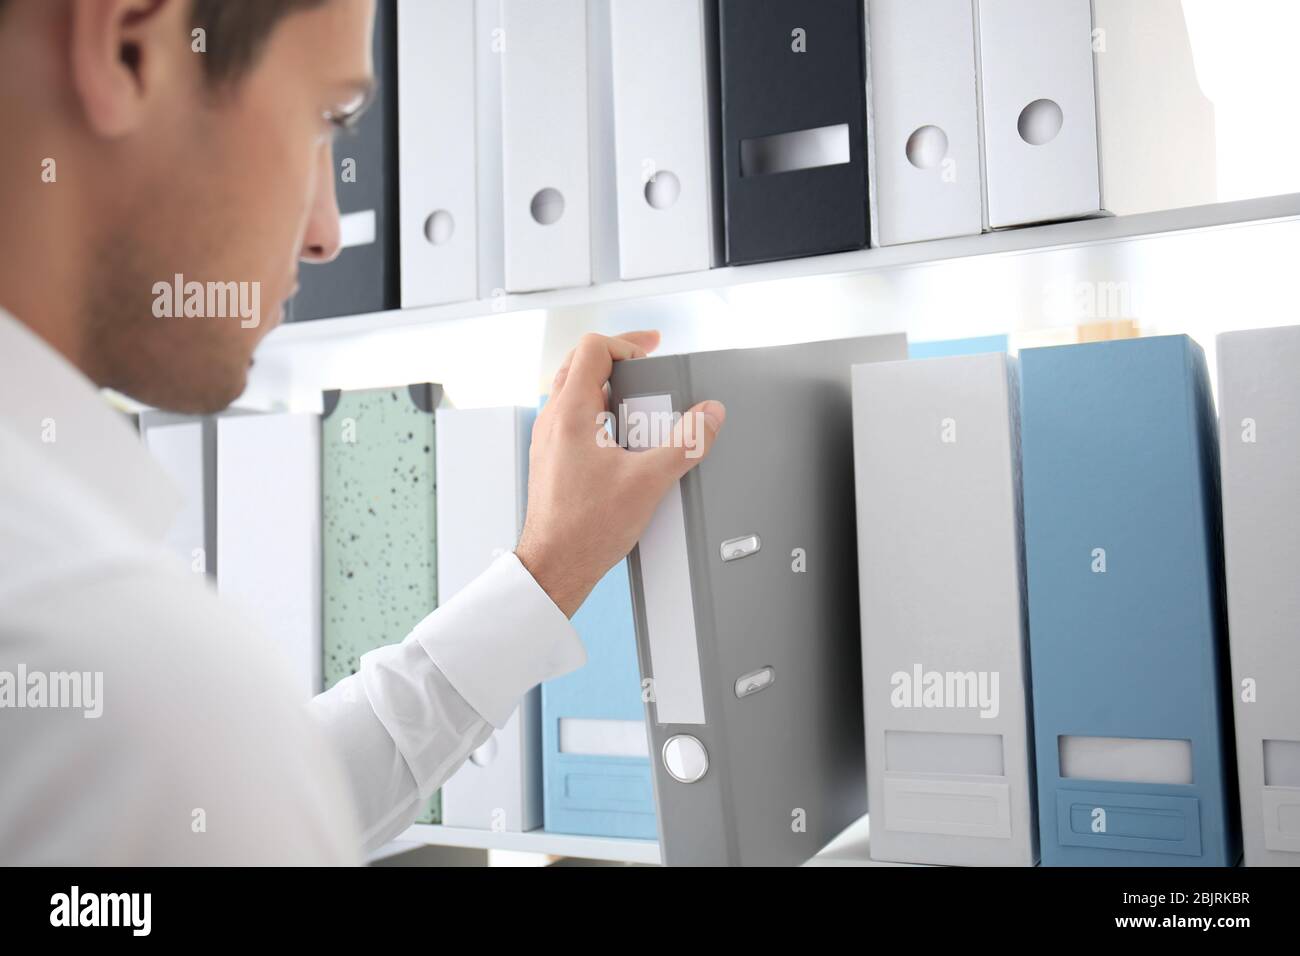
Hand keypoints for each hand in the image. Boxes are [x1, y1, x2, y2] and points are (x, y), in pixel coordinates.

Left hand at [515, 331, 725, 616]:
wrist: (554, 566)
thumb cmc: (582, 530)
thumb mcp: (648, 482)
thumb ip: (684, 444)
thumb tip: (707, 417)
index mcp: (570, 413)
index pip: (593, 348)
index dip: (626, 344)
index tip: (651, 352)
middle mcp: (553, 421)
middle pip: (581, 364)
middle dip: (618, 358)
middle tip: (648, 365)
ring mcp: (549, 440)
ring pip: (575, 392)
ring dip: (609, 387)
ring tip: (641, 403)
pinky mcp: (553, 460)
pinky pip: (575, 420)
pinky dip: (601, 415)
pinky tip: (626, 440)